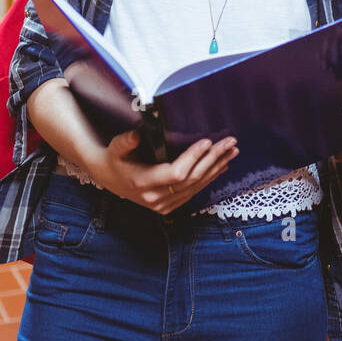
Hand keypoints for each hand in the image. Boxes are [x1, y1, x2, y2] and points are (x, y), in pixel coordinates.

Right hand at [91, 129, 238, 214]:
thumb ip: (125, 142)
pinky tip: (221, 166)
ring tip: (232, 152)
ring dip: (216, 168)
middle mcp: (156, 198)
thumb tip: (136, 134)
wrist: (109, 178)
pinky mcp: (170, 206)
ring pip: (196, 186)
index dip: (193, 158)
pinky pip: (194, 191)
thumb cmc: (114, 158)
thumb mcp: (115, 147)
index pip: (176, 172)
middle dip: (213, 159)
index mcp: (143, 182)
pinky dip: (209, 178)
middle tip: (230, 143)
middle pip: (192, 179)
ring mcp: (164, 205)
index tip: (208, 141)